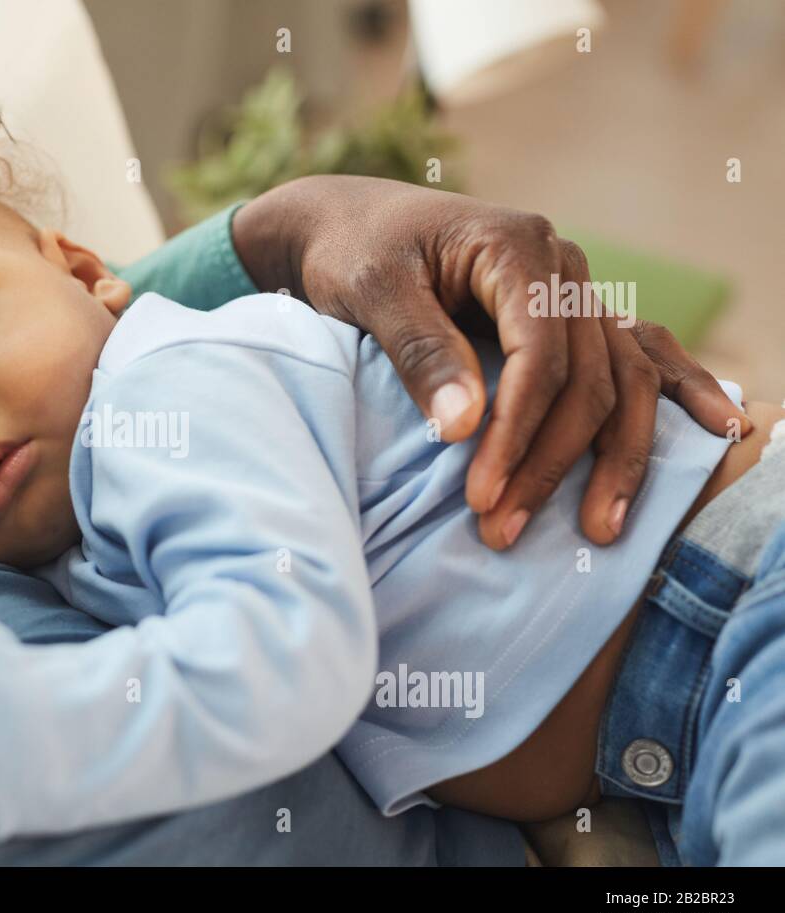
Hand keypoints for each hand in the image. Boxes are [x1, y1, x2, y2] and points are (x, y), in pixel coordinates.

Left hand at [233, 176, 749, 548]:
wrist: (348, 225)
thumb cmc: (352, 254)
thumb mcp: (371, 293)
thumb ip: (419, 352)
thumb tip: (463, 426)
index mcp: (516, 249)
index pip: (541, 355)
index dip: (518, 432)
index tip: (482, 494)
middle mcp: (560, 267)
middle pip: (588, 377)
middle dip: (551, 462)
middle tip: (501, 530)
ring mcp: (574, 290)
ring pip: (622, 378)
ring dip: (613, 457)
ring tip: (599, 530)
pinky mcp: (569, 315)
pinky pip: (639, 353)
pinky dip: (678, 391)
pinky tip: (722, 428)